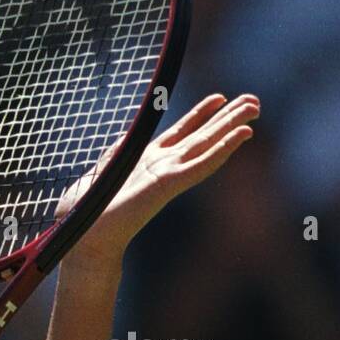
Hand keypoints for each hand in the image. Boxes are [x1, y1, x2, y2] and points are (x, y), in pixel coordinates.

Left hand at [59, 93, 259, 268]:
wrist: (85, 241)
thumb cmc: (83, 217)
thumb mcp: (98, 176)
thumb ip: (111, 158)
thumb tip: (117, 145)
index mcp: (145, 161)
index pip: (179, 133)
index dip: (200, 115)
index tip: (220, 98)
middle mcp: (161, 166)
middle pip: (201, 135)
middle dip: (227, 116)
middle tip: (254, 100)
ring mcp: (166, 174)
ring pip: (206, 144)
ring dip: (232, 125)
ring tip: (255, 107)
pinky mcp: (167, 185)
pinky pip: (201, 164)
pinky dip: (223, 149)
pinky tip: (243, 134)